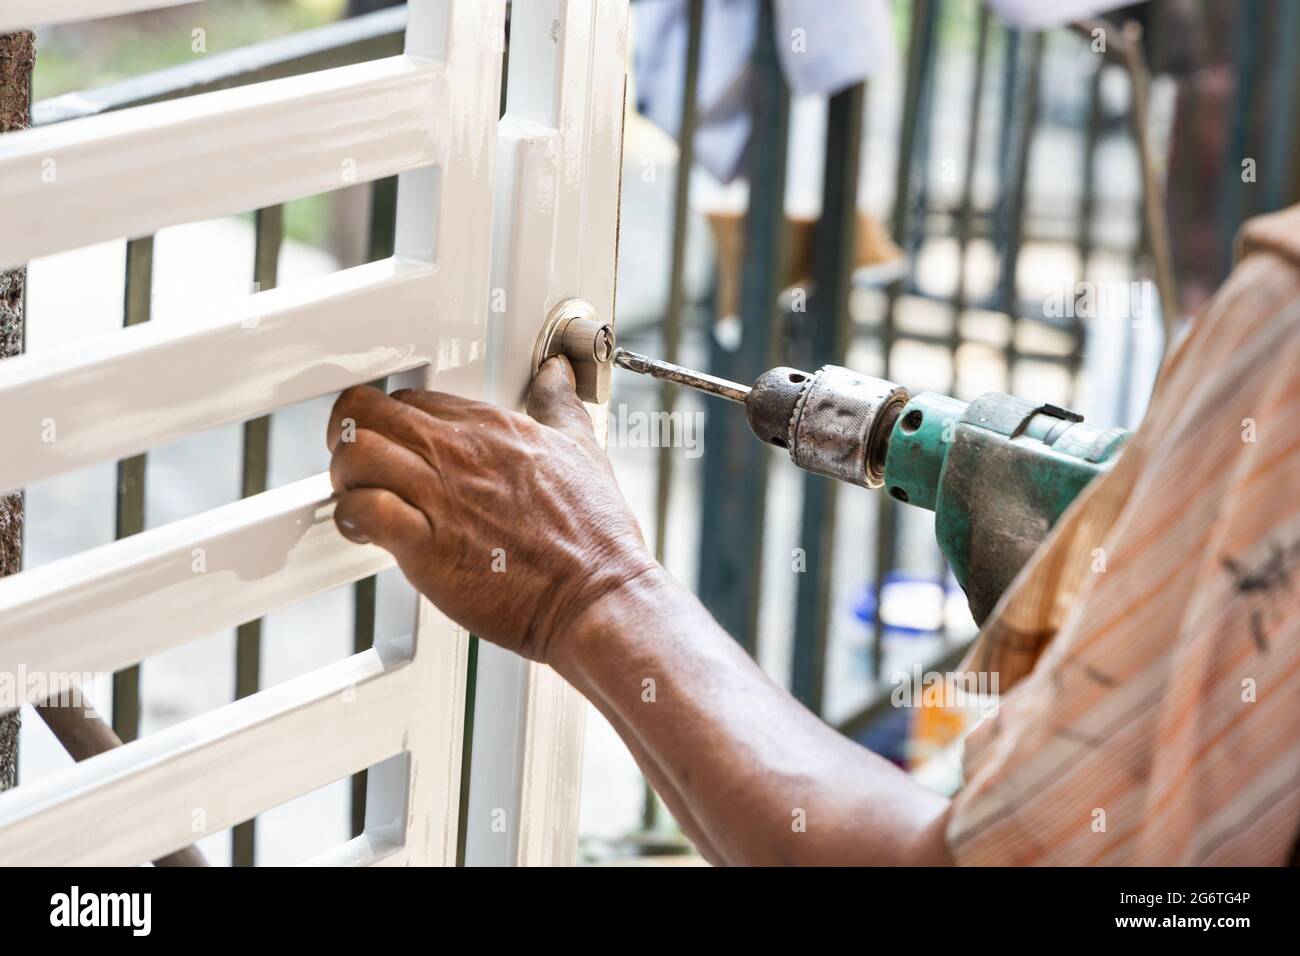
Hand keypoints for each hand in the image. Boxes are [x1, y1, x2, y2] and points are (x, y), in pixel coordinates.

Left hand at [325, 357, 656, 662]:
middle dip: (349, 434)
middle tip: (358, 464)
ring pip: (353, 452)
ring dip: (344, 475)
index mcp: (493, 426)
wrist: (596, 596)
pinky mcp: (425, 544)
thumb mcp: (583, 449)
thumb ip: (560, 407)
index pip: (412, 398)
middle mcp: (460, 451)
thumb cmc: (595, 537)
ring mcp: (440, 495)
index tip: (395, 444)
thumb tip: (556, 375)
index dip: (394, 420)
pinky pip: (362, 508)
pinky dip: (350, 517)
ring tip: (356, 496)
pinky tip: (362, 531)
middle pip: (366, 410)